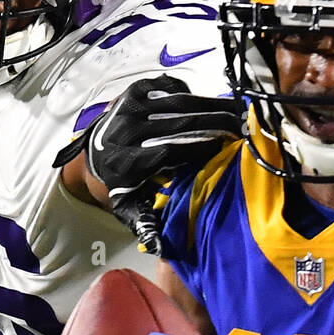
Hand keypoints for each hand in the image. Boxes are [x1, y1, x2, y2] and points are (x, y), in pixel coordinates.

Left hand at [53, 75, 243, 255]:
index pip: (167, 150)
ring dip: (209, 105)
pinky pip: (169, 87)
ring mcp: (129, 105)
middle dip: (213, 122)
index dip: (198, 147)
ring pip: (177, 101)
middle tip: (241, 126)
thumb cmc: (121, 186)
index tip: (223, 147)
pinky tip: (206, 105)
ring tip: (235, 112)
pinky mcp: (134, 90)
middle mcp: (124, 130)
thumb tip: (162, 247)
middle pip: (177, 122)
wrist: (92, 155)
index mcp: (125, 161)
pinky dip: (190, 94)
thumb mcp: (128, 209)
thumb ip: (146, 225)